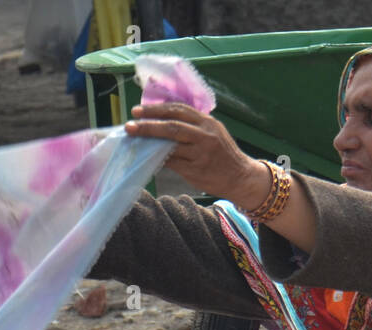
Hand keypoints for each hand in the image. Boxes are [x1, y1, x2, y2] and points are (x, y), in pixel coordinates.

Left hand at [124, 102, 270, 208]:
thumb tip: (161, 122)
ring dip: (150, 142)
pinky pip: (173, 163)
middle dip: (148, 124)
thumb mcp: (213, 133)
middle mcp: (205, 135)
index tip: (138, 111)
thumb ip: (193, 126)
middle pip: (172, 126)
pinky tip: (148, 157)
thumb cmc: (223, 155)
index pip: (178, 110)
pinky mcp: (197, 170)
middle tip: (130, 125)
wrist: (242, 177)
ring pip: (171, 145)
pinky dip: (159, 159)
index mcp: (207, 122)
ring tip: (134, 140)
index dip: (156, 109)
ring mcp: (201, 154)